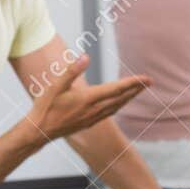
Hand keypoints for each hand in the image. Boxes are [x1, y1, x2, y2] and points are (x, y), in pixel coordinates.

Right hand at [24, 55, 149, 143]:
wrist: (39, 132)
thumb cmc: (45, 108)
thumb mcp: (55, 86)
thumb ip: (71, 71)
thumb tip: (86, 57)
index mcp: (88, 99)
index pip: (117, 88)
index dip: (133, 82)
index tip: (147, 78)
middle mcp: (93, 110)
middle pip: (121, 98)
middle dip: (137, 89)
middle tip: (150, 82)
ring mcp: (92, 118)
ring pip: (117, 106)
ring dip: (129, 97)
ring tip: (139, 90)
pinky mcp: (88, 122)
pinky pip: (109, 113)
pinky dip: (119, 105)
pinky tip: (120, 103)